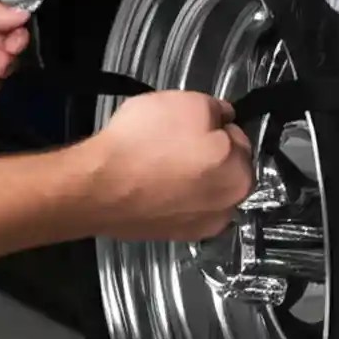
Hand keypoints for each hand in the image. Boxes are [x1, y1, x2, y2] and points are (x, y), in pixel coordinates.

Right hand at [87, 91, 254, 240]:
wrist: (97, 187)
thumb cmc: (143, 147)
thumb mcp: (191, 103)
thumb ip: (218, 109)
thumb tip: (223, 115)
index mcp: (240, 177)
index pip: (239, 139)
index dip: (216, 125)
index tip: (198, 121)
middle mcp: (226, 209)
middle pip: (223, 168)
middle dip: (206, 152)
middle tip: (175, 138)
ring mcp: (197, 227)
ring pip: (200, 188)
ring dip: (187, 175)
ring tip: (157, 159)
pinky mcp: (169, 235)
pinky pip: (178, 205)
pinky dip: (169, 194)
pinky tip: (149, 180)